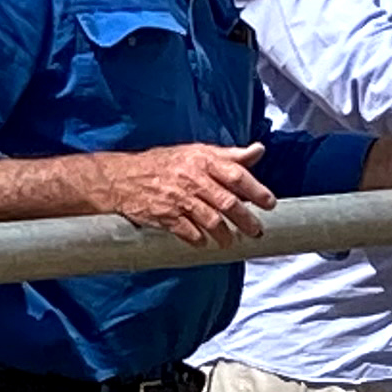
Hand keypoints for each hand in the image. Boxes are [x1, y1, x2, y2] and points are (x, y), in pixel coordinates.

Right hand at [94, 142, 273, 243]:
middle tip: (256, 231)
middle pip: (227, 202)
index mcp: (202, 160)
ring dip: (224, 234)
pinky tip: (204, 242)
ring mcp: (178, 198)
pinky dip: (198, 239)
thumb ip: (230, 156)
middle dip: (245, 220)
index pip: (236, 174)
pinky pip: (188, 232)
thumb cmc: (165, 164)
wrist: (122, 178)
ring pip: (210, 220)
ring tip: (230, 241)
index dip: (256, 190)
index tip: (269, 204)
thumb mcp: (197, 152)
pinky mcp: (165, 216)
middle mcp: (192, 178)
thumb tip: (259, 150)